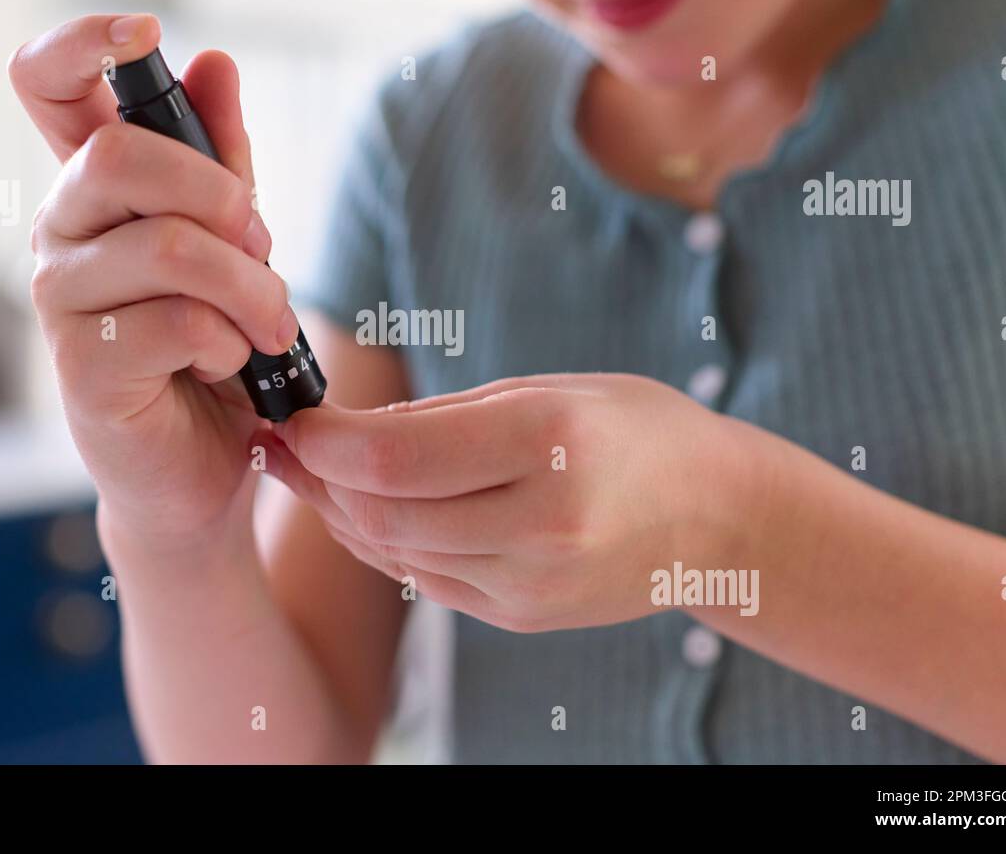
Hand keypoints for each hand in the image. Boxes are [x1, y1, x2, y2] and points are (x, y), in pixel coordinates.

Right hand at [9, 14, 297, 552]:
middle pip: (119, 155)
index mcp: (94, 188)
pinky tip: (230, 364)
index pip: (46, 84)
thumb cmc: (215, 345)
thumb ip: (222, 159)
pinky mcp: (82, 369)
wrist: (206, 464)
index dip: (83, 42)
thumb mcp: (234, 243)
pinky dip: (230, 342)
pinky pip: (176, 324)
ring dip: (249, 288)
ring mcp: (61, 300)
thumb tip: (214, 62)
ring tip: (269, 326)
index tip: (145, 34)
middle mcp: (60, 231)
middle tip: (264, 249)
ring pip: (168, 248)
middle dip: (221, 198)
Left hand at [262, 373, 760, 631]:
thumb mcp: (549, 389)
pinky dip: (383, 544)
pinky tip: (367, 509)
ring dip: (342, 513)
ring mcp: (533, 583)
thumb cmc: (636, 430)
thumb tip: (349, 431)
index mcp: (551, 444)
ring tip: (313, 471)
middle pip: (384, 515)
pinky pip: (424, 580)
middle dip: (319, 479)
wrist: (720, 519)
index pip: (395, 458)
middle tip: (284, 443)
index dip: (325, 440)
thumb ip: (446, 416)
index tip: (293, 416)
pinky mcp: (523, 617)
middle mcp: (542, 524)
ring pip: (395, 554)